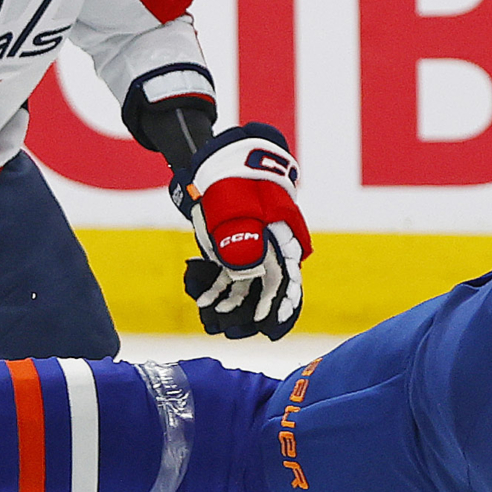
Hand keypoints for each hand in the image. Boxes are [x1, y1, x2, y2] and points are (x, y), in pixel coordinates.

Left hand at [172, 123, 310, 340]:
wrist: (219, 162)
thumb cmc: (233, 184)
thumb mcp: (239, 212)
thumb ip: (244, 244)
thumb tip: (247, 274)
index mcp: (282, 240)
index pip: (287, 279)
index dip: (282, 305)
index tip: (271, 327)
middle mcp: (271, 248)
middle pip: (269, 286)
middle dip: (256, 309)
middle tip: (245, 329)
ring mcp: (252, 248)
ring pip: (248, 283)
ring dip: (233, 302)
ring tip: (216, 316)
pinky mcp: (232, 248)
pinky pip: (229, 274)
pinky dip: (217, 288)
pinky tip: (204, 300)